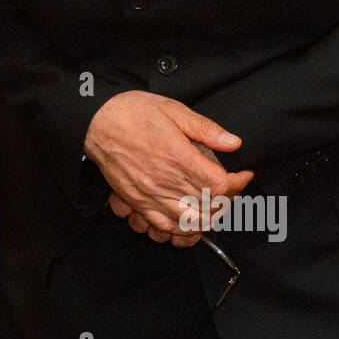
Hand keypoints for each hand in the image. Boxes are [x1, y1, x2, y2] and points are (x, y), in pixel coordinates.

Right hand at [85, 91, 252, 245]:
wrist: (95, 122)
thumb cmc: (131, 112)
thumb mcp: (173, 109)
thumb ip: (205, 128)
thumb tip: (233, 142)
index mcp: (179, 157)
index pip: (220, 185)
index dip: (238, 184)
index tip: (243, 174)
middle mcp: (165, 181)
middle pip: (209, 207)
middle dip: (227, 200)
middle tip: (230, 188)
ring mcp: (150, 195)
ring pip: (190, 222)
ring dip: (207, 217)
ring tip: (212, 203)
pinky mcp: (136, 202)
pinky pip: (163, 226)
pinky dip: (180, 228)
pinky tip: (188, 217)